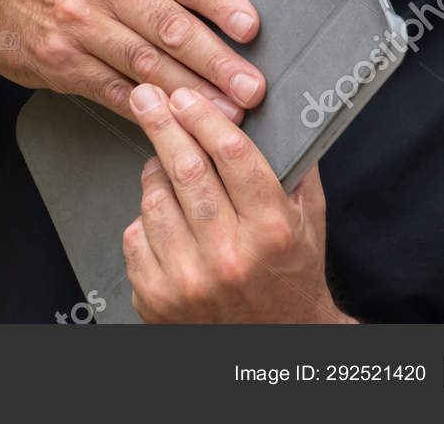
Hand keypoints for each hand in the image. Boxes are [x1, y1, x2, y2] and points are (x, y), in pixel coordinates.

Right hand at [0, 0, 263, 120]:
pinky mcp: (64, 65)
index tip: (250, 28)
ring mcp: (79, 26)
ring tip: (229, 116)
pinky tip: (178, 122)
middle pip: (169, 28)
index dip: (220, 2)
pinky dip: (151, 109)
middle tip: (252, 88)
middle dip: (216, 62)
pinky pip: (116, 91)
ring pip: (147, 65)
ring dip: (193, 94)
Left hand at [122, 83, 351, 322]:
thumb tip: (275, 115)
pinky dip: (146, 218)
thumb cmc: (290, 277)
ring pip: (154, 199)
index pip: (232, 156)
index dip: (204, 118)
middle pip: (185, 170)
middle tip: (147, 97)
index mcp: (271, 231)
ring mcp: (189, 279)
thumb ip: (294, 170)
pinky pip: (136, 233)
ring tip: (165, 167)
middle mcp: (229, 256)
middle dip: (162, 124)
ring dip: (154, 173)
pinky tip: (165, 219)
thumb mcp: (308, 224)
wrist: (275, 346)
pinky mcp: (157, 297)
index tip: (185, 97)